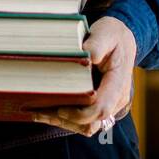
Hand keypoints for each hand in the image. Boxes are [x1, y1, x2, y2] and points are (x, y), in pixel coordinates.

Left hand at [30, 15, 134, 136]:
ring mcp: (108, 104)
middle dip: (66, 120)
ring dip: (62, 122)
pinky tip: (43, 111)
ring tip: (36, 112)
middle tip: (40, 110)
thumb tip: (86, 56)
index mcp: (119, 83)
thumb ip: (97, 44)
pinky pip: (83, 120)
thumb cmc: (113, 36)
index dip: (80, 113)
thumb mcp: (107, 32)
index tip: (60, 108)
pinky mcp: (98, 104)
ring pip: (86, 126)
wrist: (122, 40)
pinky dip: (64, 118)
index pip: (102, 108)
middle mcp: (116, 99)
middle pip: (92, 123)